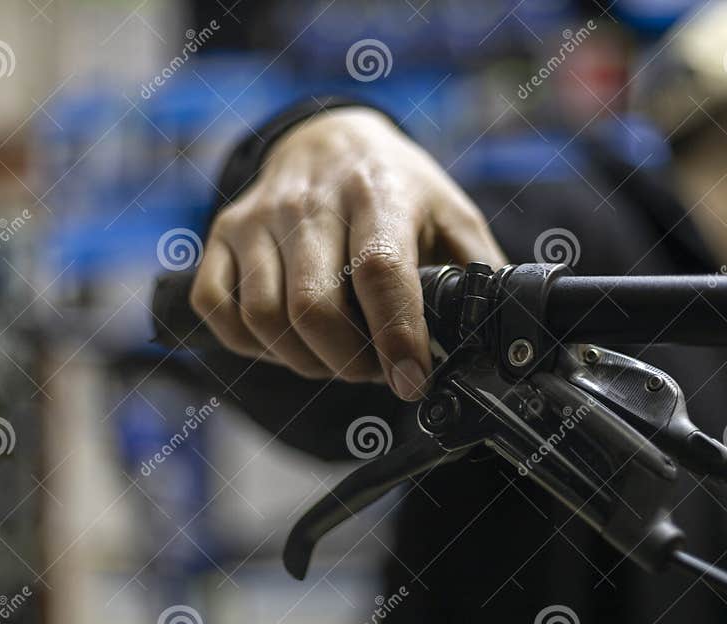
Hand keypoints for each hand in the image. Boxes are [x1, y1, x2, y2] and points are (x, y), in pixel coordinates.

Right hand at [190, 107, 505, 399]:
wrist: (330, 139)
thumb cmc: (397, 186)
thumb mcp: (452, 215)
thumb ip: (480, 271)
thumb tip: (506, 333)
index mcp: (378, 191)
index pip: (379, 271)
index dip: (396, 336)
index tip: (413, 381)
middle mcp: (309, 201)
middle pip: (314, 306)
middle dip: (351, 364)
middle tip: (377, 371)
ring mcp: (257, 217)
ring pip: (264, 318)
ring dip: (306, 362)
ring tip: (339, 357)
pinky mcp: (221, 234)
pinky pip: (219, 311)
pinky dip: (255, 346)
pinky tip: (291, 341)